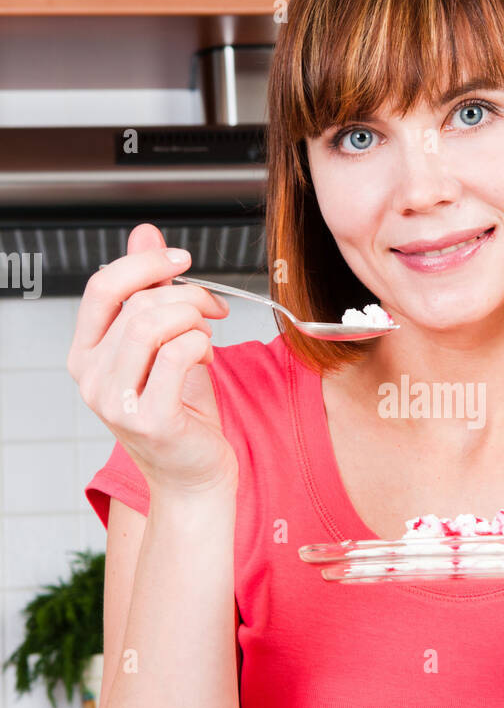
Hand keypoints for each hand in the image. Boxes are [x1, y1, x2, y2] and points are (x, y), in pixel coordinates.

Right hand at [67, 222, 238, 495]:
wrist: (195, 476)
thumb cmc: (181, 412)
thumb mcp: (162, 343)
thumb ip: (150, 289)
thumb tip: (145, 232)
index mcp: (85, 354)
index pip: (101, 288)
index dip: (144, 262)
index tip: (182, 259)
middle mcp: (90, 378)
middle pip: (136, 304)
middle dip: (187, 295)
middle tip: (214, 308)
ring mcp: (115, 402)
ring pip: (152, 324)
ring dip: (194, 319)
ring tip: (207, 335)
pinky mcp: (151, 420)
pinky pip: (178, 355)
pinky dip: (202, 345)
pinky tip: (207, 358)